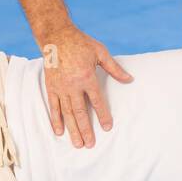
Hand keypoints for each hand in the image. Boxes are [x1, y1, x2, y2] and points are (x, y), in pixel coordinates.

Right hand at [40, 24, 132, 147]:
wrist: (56, 36)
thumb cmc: (81, 43)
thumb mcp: (100, 52)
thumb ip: (114, 68)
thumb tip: (130, 79)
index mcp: (87, 77)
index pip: (97, 101)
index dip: (103, 115)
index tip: (107, 127)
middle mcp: (73, 85)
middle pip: (80, 112)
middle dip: (86, 130)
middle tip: (90, 144)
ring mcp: (60, 87)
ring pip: (67, 113)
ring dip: (72, 130)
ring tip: (77, 144)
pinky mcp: (51, 87)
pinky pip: (53, 107)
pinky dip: (56, 120)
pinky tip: (59, 132)